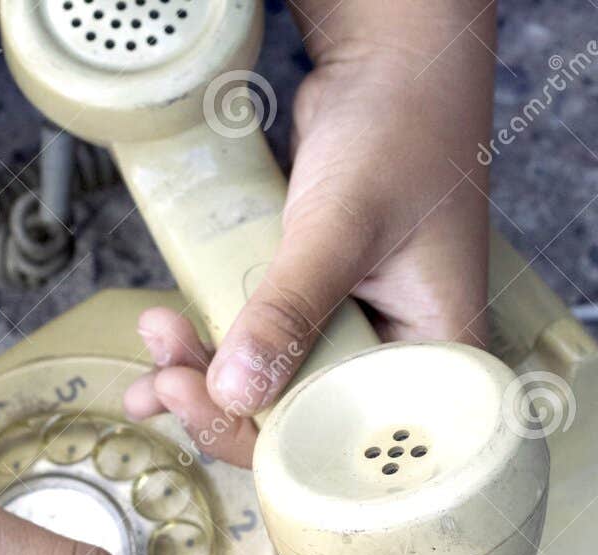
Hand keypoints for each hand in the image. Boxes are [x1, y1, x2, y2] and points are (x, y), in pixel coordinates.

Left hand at [123, 0, 496, 465]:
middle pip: (305, 425)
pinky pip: (264, 351)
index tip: (206, 400)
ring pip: (275, 390)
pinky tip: (165, 351)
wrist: (392, 68)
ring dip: (206, 376)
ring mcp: (358, 338)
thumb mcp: (341, 225)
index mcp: (439, 364)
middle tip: (167, 373)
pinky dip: (213, 350)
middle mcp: (401, 364)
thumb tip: (234, 389)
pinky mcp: (321, 313)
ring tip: (158, 340)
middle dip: (225, 404)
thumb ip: (289, 307)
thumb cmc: (402, 132)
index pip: (353, 441)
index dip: (271, 439)